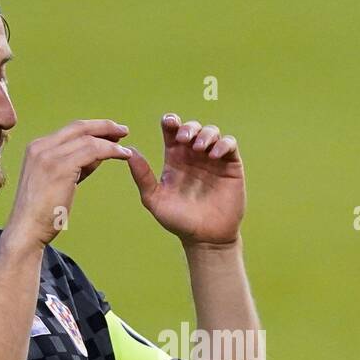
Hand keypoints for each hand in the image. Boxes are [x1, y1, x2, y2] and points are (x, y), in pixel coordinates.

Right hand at [5, 119, 131, 245]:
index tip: (111, 131)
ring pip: (88, 139)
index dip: (93, 128)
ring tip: (126, 148)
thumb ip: (76, 166)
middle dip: (104, 126)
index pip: (70, 130)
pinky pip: (92, 151)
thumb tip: (99, 155)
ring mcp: (49, 156)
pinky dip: (111, 150)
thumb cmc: (42, 213)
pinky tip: (123, 155)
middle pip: (79, 127)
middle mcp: (41, 147)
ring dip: (110, 140)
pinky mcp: (60, 168)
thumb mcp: (57, 181)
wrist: (26, 230)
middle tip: (124, 130)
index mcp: (37, 148)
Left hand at [125, 113, 244, 245]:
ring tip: (199, 149)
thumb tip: (129, 152)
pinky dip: (223, 144)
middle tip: (184, 138)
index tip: (169, 123)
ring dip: (205, 134)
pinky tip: (214, 156)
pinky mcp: (230, 166)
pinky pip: (229, 144)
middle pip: (192, 127)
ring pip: (211, 131)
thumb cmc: (178, 221)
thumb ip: (142, 176)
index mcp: (175, 159)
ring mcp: (213, 160)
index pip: (172, 131)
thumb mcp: (154, 199)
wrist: (205, 238)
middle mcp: (194, 156)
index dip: (170, 122)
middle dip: (188, 127)